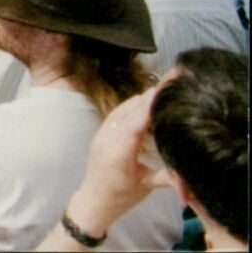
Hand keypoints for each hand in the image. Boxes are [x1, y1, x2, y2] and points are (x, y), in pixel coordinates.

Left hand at [60, 87, 168, 236]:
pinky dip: (129, 106)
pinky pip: (115, 114)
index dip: (148, 108)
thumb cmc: (121, 195)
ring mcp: (102, 134)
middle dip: (147, 99)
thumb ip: (167, 178)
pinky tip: (141, 101)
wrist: (95, 199)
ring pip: (121, 111)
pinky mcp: (101, 133)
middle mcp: (107, 139)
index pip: (135, 125)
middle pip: (128, 113)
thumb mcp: (146, 186)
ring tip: (158, 90)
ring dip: (138, 100)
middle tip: (166, 85)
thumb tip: (190, 181)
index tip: (162, 94)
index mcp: (119, 153)